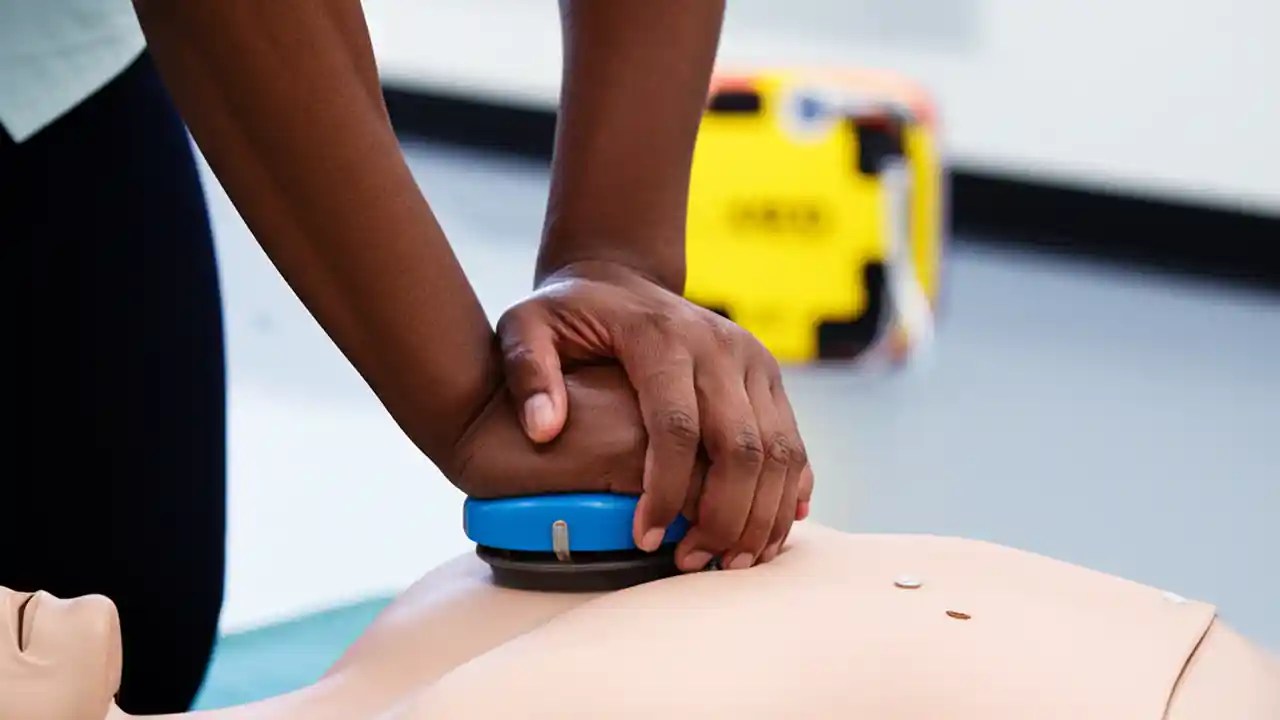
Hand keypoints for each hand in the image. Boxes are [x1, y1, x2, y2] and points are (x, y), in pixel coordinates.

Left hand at [495, 260, 813, 570]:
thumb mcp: (526, 325)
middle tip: (694, 565)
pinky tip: (765, 534)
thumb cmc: (569, 313)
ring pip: (780, 451)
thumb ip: (527, 372)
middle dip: (723, 517)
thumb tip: (544, 430)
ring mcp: (753, 359)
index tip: (644, 539)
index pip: (677, 426)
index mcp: (663, 336)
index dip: (666, 491)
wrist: (619, 276)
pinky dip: (787, 493)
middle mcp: (720, 345)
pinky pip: (793, 442)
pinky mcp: (769, 376)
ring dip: (761, 516)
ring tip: (730, 563)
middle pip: (742, 447)